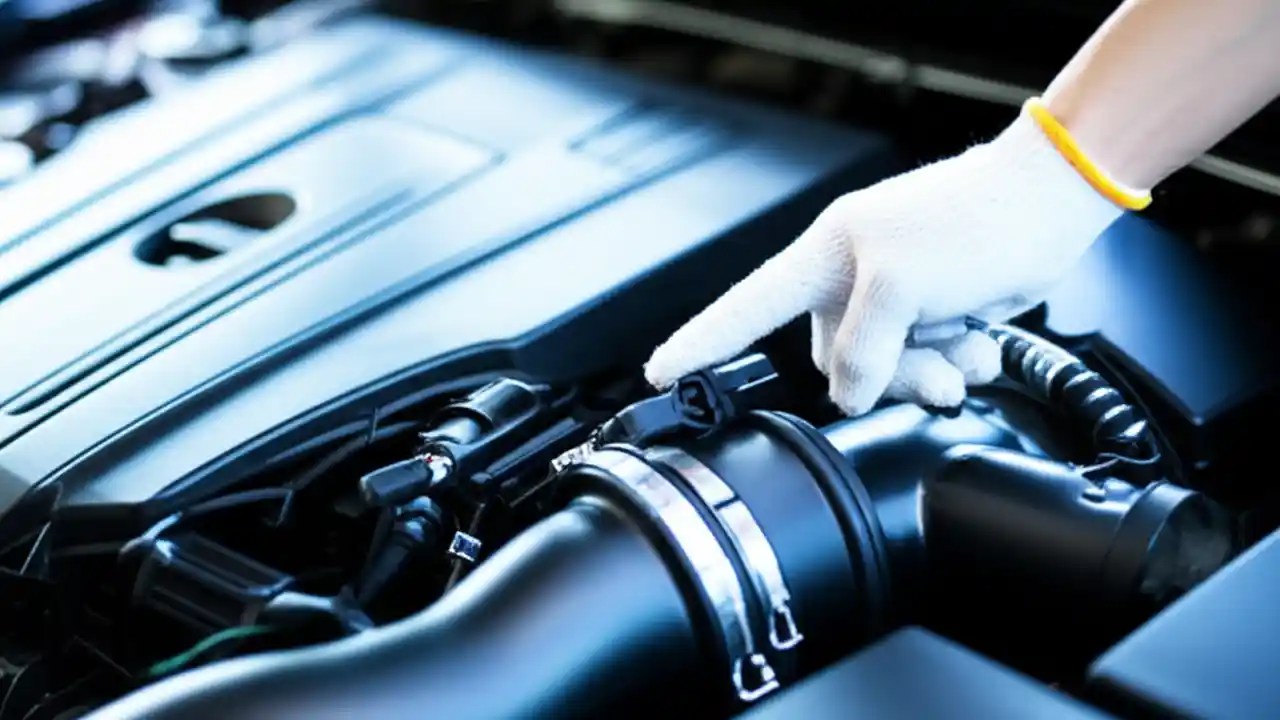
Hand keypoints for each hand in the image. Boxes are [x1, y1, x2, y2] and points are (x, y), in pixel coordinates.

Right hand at [645, 104, 1128, 414]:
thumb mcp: (901, 287)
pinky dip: (956, 361)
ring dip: (930, 372)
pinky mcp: (936, 310)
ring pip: (887, 369)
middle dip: (885, 376)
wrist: (1052, 205)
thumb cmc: (973, 221)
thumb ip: (863, 348)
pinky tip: (980, 339)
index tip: (663, 373)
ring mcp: (896, 296)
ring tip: (966, 349)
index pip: (748, 307)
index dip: (702, 342)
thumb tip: (852, 393)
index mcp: (825, 255)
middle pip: (836, 358)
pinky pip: (927, 360)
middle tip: (929, 372)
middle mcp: (852, 277)